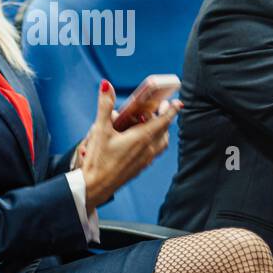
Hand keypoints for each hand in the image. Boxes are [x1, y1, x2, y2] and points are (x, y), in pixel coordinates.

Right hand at [79, 80, 180, 210]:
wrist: (95, 186)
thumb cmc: (98, 159)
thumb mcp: (99, 129)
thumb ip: (104, 106)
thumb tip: (106, 85)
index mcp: (142, 137)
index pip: (164, 120)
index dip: (172, 110)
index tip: (177, 102)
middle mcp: (148, 149)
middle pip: (164, 130)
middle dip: (164, 118)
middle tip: (160, 109)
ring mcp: (146, 160)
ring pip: (162, 143)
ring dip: (161, 132)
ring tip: (151, 125)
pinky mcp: (140, 167)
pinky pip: (154, 152)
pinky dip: (154, 143)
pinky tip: (141, 142)